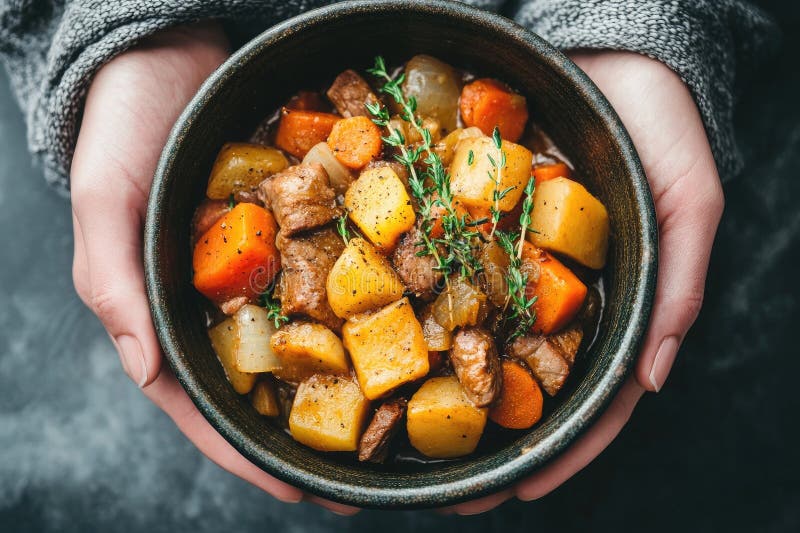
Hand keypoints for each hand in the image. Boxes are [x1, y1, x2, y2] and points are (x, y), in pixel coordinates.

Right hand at [69, 23, 356, 515]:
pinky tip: (398, 327)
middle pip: (262, 382)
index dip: (243, 451)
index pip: (201, 398)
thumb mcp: (103, 195)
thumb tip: (146, 366)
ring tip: (386, 425)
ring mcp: (265, 263)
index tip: (295, 493)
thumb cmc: (126, 120)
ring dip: (340, 380)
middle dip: (303, 435)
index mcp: (167, 304)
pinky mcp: (298, 224)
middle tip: (353, 482)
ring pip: (303, 335)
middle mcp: (221, 294)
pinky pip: (333, 272)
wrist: (174, 47)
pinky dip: (360, 304)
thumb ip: (113, 279)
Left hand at [443, 51, 723, 513]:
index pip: (589, 392)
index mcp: (608, 300)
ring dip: (453, 394)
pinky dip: (428, 312)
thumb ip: (677, 282)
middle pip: (525, 381)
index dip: (561, 447)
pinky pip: (446, 274)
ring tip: (417, 446)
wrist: (606, 55)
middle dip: (494, 439)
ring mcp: (511, 261)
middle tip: (458, 489)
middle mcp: (553, 291)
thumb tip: (652, 376)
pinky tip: (399, 344)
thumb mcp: (690, 201)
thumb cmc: (660, 125)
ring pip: (481, 339)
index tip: (521, 489)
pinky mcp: (475, 222)